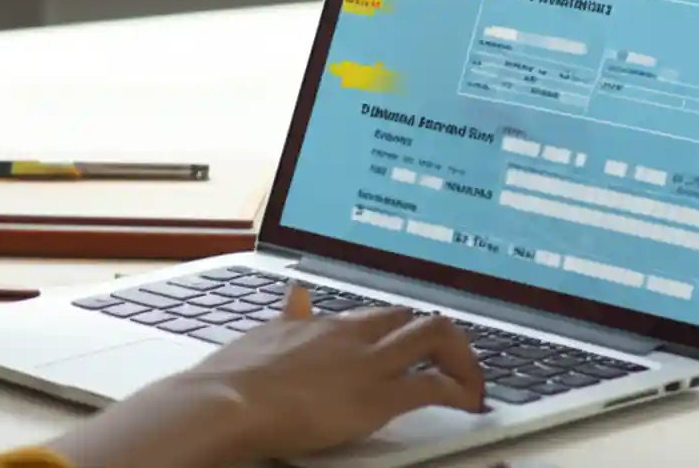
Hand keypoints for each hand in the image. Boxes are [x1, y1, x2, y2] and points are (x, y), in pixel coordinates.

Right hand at [187, 284, 485, 460]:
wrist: (228, 399)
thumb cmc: (235, 377)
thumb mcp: (264, 336)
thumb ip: (288, 317)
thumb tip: (296, 294)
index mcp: (328, 325)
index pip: (380, 316)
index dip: (402, 331)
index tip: (413, 348)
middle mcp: (355, 335)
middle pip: (415, 319)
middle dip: (441, 341)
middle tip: (451, 366)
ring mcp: (370, 363)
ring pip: (436, 337)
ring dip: (461, 359)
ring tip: (470, 384)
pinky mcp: (380, 395)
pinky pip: (435, 385)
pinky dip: (461, 392)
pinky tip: (468, 404)